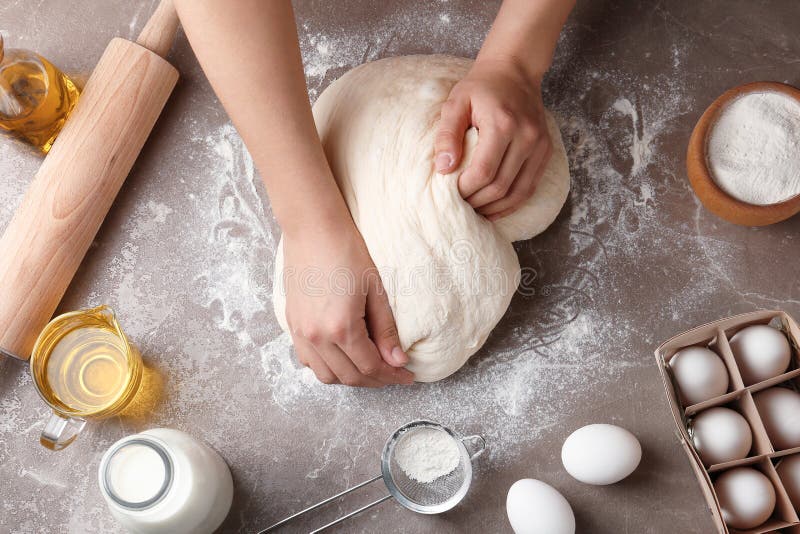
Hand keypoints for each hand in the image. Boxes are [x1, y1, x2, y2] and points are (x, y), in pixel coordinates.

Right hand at [282, 222, 414, 386]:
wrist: (312, 228)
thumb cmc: (346, 251)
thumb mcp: (375, 290)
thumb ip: (386, 330)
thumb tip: (398, 361)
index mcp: (341, 328)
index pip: (371, 367)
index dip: (392, 376)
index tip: (408, 376)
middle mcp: (317, 336)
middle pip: (350, 376)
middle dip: (376, 380)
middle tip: (394, 373)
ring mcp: (300, 332)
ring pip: (326, 375)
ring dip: (351, 377)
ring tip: (370, 367)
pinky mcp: (292, 324)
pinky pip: (308, 360)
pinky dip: (327, 366)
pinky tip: (343, 356)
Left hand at [434, 57, 551, 220]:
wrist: (514, 71)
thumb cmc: (481, 87)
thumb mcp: (456, 102)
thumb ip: (447, 134)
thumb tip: (443, 168)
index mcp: (503, 124)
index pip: (484, 172)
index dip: (466, 190)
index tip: (451, 194)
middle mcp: (527, 136)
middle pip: (501, 186)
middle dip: (478, 202)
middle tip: (460, 207)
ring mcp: (540, 145)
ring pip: (519, 193)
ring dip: (496, 208)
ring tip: (476, 212)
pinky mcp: (546, 151)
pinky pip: (530, 187)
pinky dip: (512, 203)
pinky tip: (495, 208)